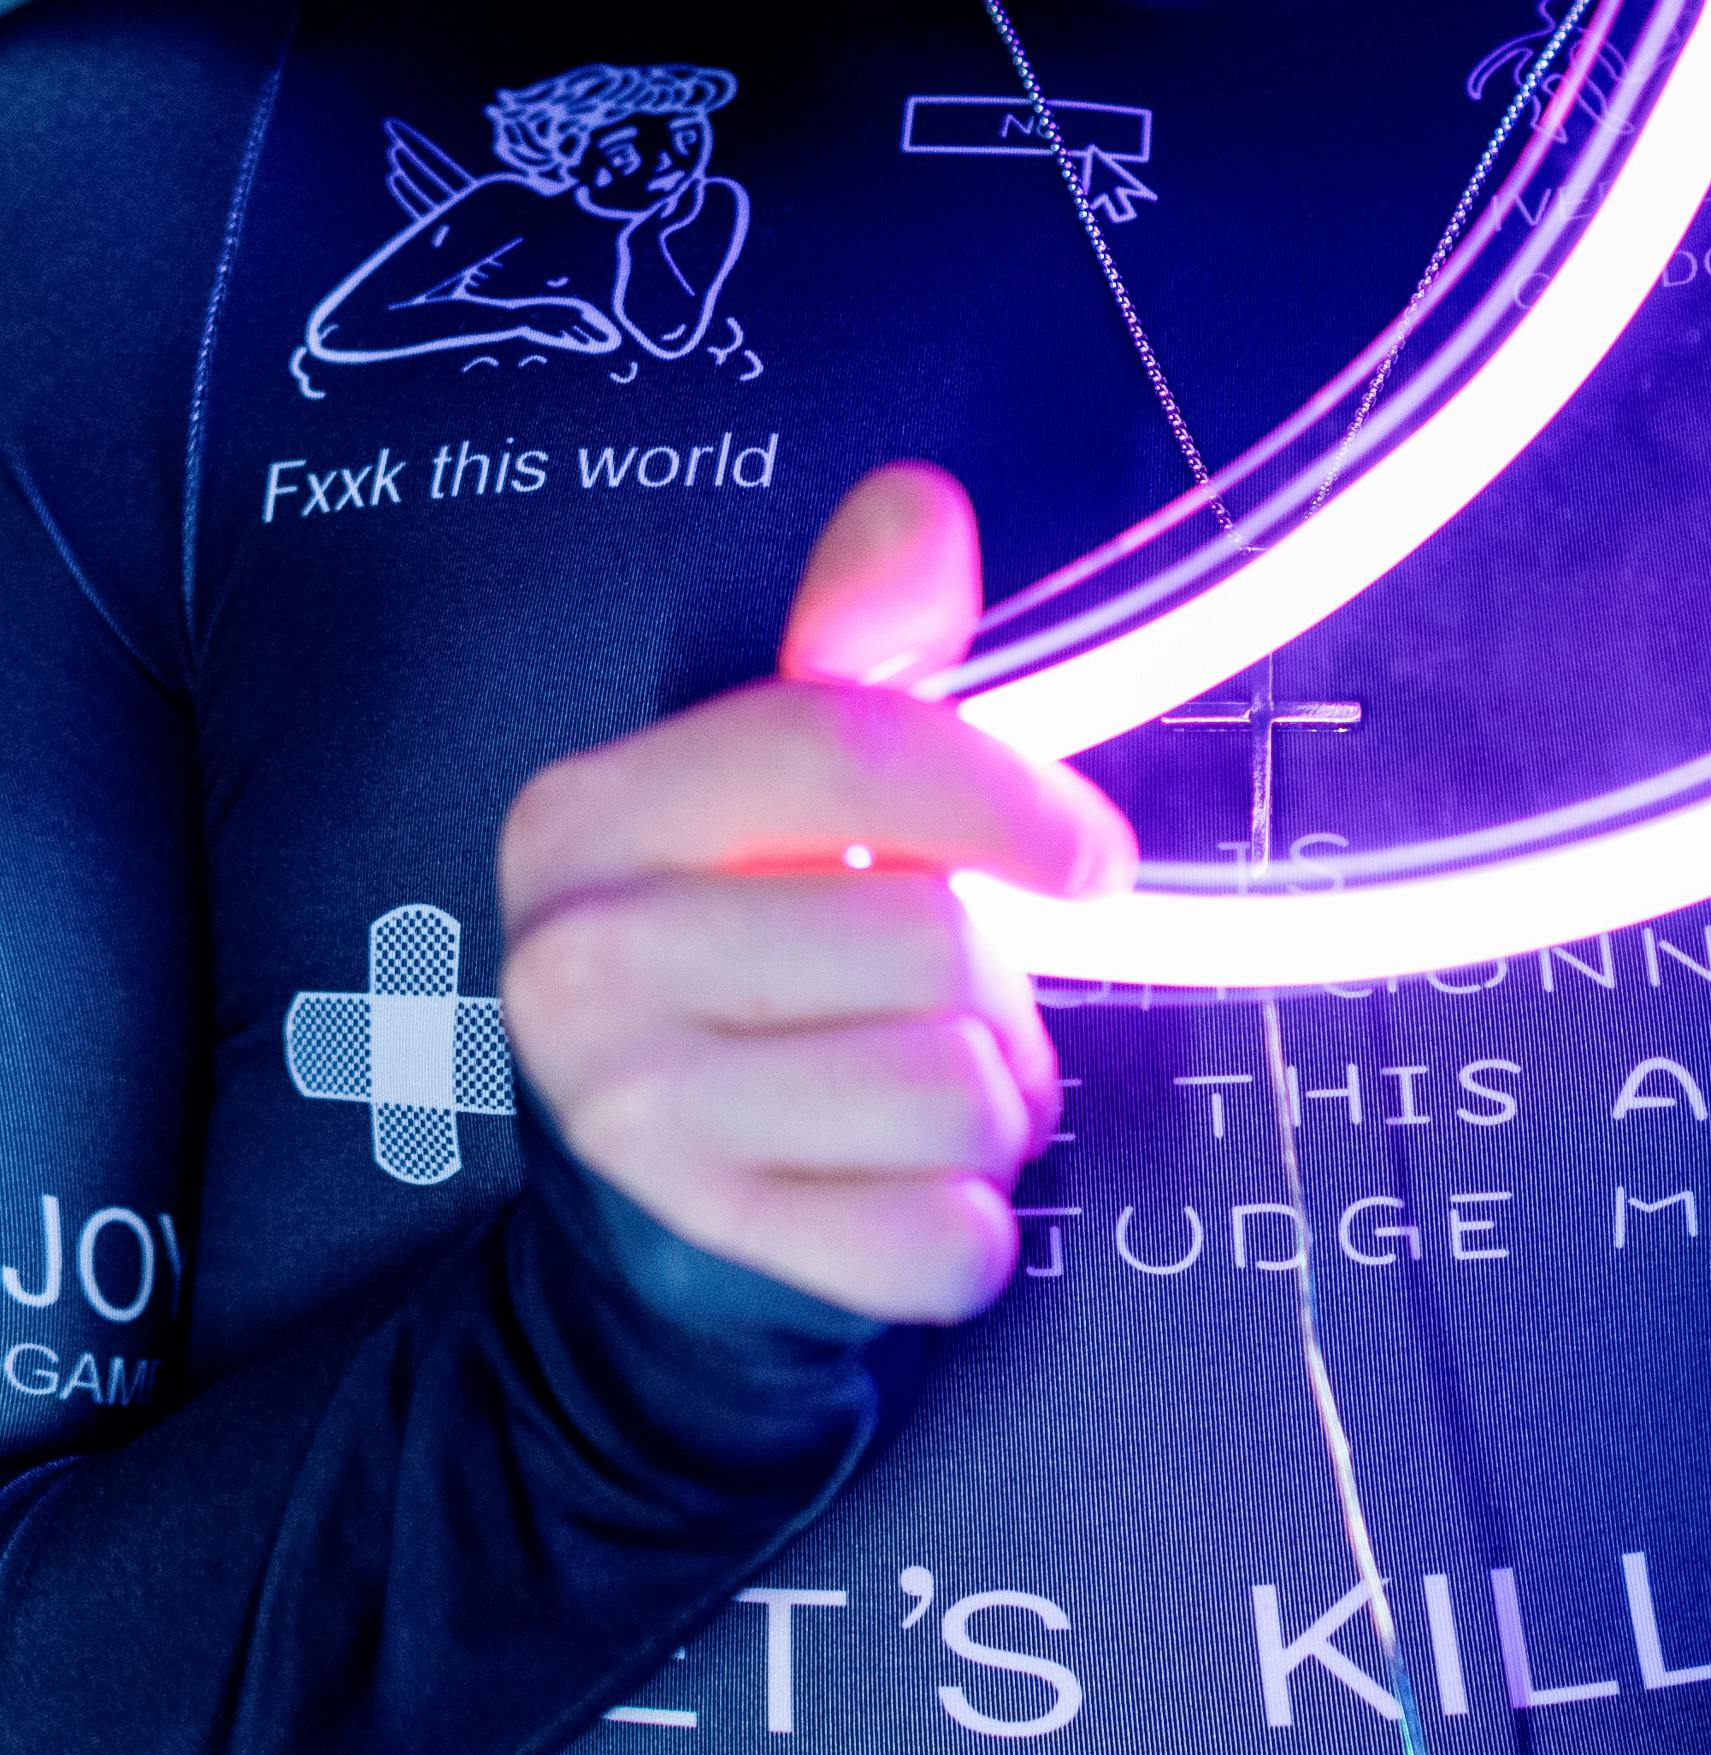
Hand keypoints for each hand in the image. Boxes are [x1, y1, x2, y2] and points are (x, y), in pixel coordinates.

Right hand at [497, 463, 1131, 1321]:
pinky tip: (899, 1189)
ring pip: (952, 1092)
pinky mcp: (708, 1254)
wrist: (653, 1186)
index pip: (847, 756)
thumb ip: (865, 643)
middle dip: (989, 980)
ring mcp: (630, 1122)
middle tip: (946, 1000)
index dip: (1008, 799)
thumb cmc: (760, 941)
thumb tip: (916, 501)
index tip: (1088, 855)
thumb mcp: (795, 783)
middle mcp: (578, 965)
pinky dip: (966, 1226)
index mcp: (591, 815)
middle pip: (924, 940)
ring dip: (988, 1100)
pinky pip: (942, 1242)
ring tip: (919, 1084)